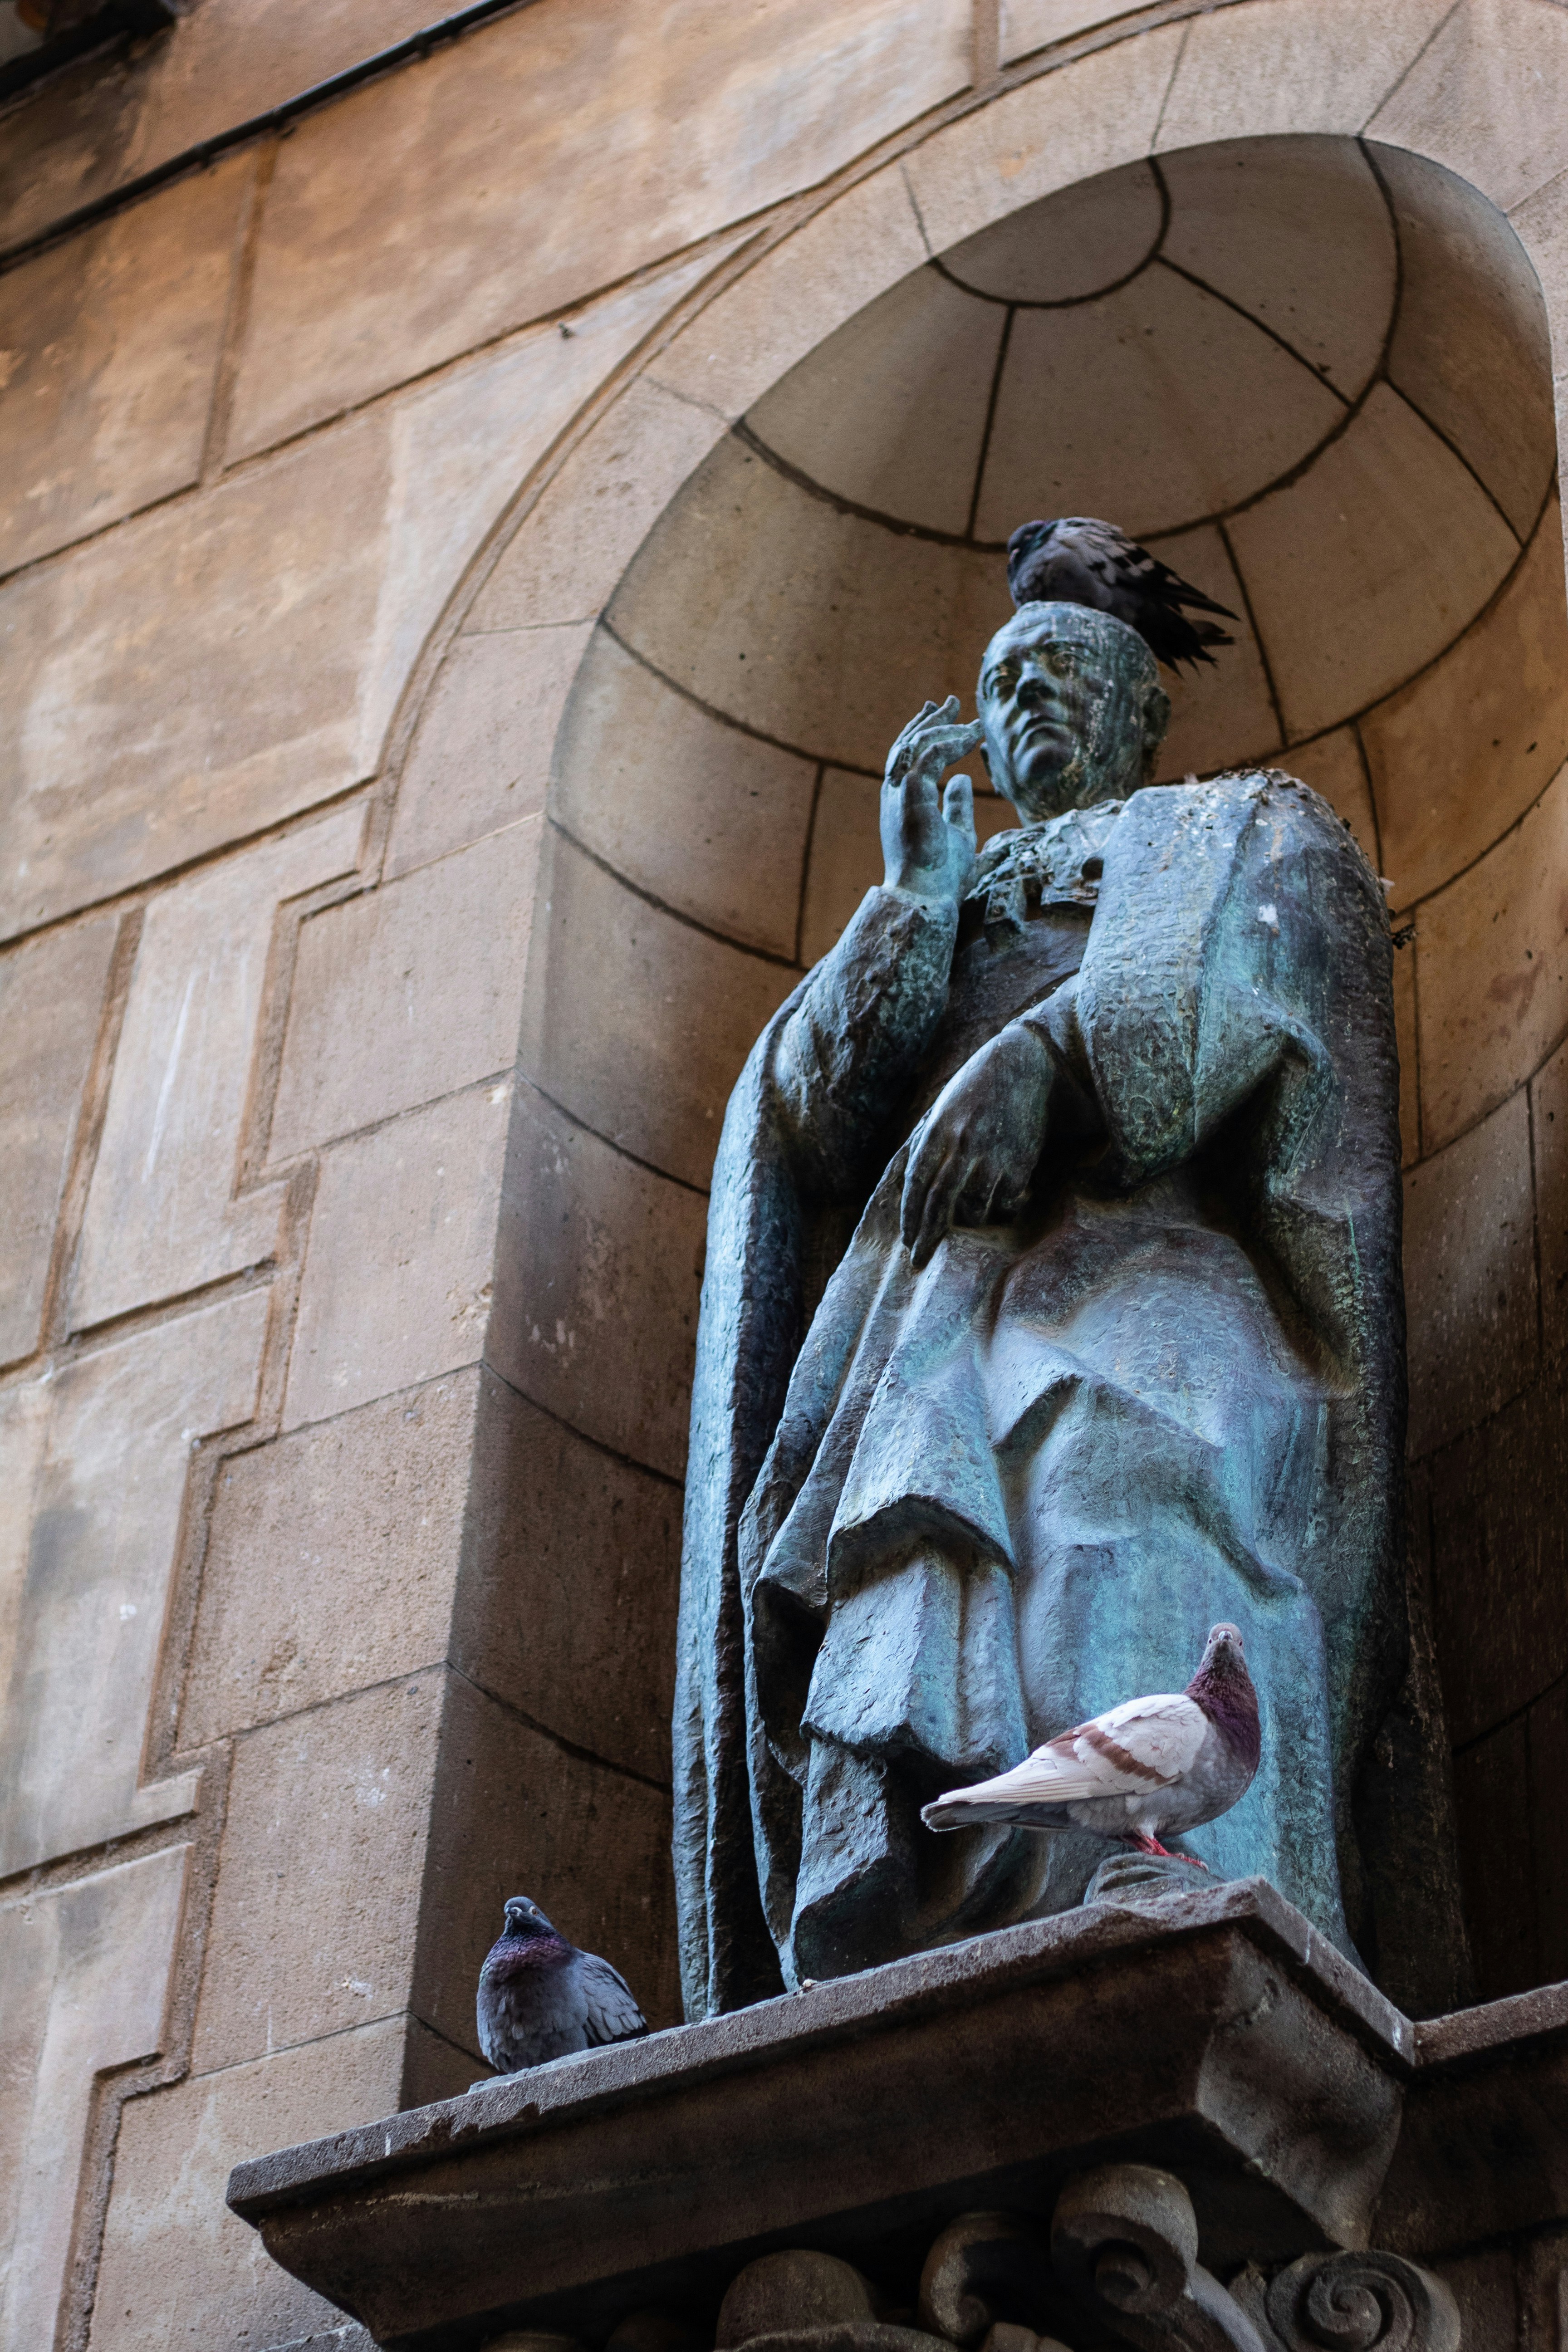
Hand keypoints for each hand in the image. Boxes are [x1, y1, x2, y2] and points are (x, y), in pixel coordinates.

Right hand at [881, 696, 983, 907]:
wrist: (926, 895)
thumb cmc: (940, 873)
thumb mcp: (957, 831)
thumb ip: (958, 805)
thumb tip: (963, 779)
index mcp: (902, 800)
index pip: (908, 757)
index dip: (925, 732)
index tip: (946, 716)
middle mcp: (895, 791)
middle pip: (908, 743)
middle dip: (931, 720)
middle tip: (953, 702)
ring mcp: (899, 792)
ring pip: (917, 743)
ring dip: (944, 728)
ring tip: (969, 720)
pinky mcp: (910, 794)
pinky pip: (928, 754)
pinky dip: (949, 743)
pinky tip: (969, 739)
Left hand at [900, 1024, 1053, 1267]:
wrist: (1023, 1065)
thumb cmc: (975, 1088)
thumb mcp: (942, 1108)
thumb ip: (926, 1141)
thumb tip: (910, 1180)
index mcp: (938, 1130)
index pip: (916, 1183)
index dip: (910, 1216)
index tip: (908, 1239)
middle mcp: (963, 1144)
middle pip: (940, 1202)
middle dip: (928, 1236)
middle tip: (920, 1259)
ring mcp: (994, 1154)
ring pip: (974, 1208)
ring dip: (966, 1225)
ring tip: (962, 1230)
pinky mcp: (1021, 1160)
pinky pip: (1005, 1201)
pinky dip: (999, 1212)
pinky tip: (996, 1211)